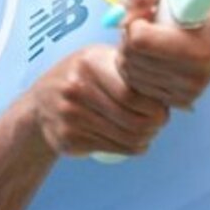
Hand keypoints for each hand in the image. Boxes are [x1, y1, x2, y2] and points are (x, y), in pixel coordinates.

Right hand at [30, 44, 169, 158]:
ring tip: (147, 132)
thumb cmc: (80, 77)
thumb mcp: (97, 58)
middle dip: (155, 125)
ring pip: (127, 139)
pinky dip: (130, 148)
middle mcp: (76, 90)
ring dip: (145, 139)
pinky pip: (114, 150)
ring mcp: (70, 117)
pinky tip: (130, 140)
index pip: (133, 95)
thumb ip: (128, 67)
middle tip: (159, 122)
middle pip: (133, 120)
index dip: (155, 106)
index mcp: (89, 64)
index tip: (162, 107)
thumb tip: (169, 86)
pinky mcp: (69, 140)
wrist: (39, 103)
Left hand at [113, 0, 209, 109]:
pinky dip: (139, 69)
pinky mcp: (182, 100)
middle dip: (130, 38)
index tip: (149, 12)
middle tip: (150, 24)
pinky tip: (156, 55)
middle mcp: (194, 76)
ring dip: (133, 53)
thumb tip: (117, 17)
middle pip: (130, 59)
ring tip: (155, 38)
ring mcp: (188, 92)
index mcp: (197, 48)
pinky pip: (139, 87)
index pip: (138, 41)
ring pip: (130, 75)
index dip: (135, 22)